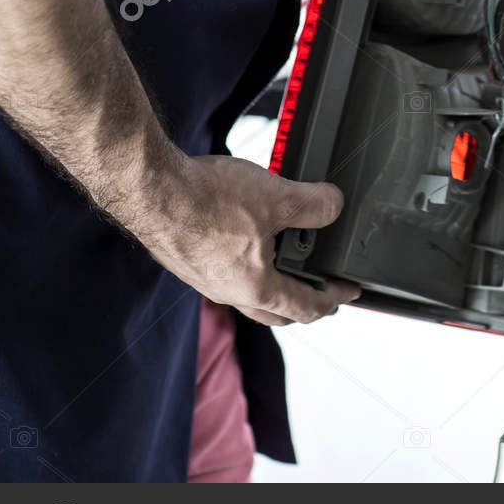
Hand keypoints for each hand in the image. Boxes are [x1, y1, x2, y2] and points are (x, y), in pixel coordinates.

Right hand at [130, 152, 360, 325]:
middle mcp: (230, 293)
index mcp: (256, 289)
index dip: (334, 299)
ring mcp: (206, 280)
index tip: (349, 292)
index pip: (306, 307)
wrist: (154, 191)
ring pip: (249, 294)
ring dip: (274, 284)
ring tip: (289, 262)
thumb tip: (334, 205)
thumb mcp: (277, 196)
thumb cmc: (207, 200)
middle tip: (323, 291)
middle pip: (276, 312)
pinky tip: (249, 242)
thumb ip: (314, 205)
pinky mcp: (190, 263)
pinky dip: (249, 267)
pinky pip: (228, 275)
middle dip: (304, 303)